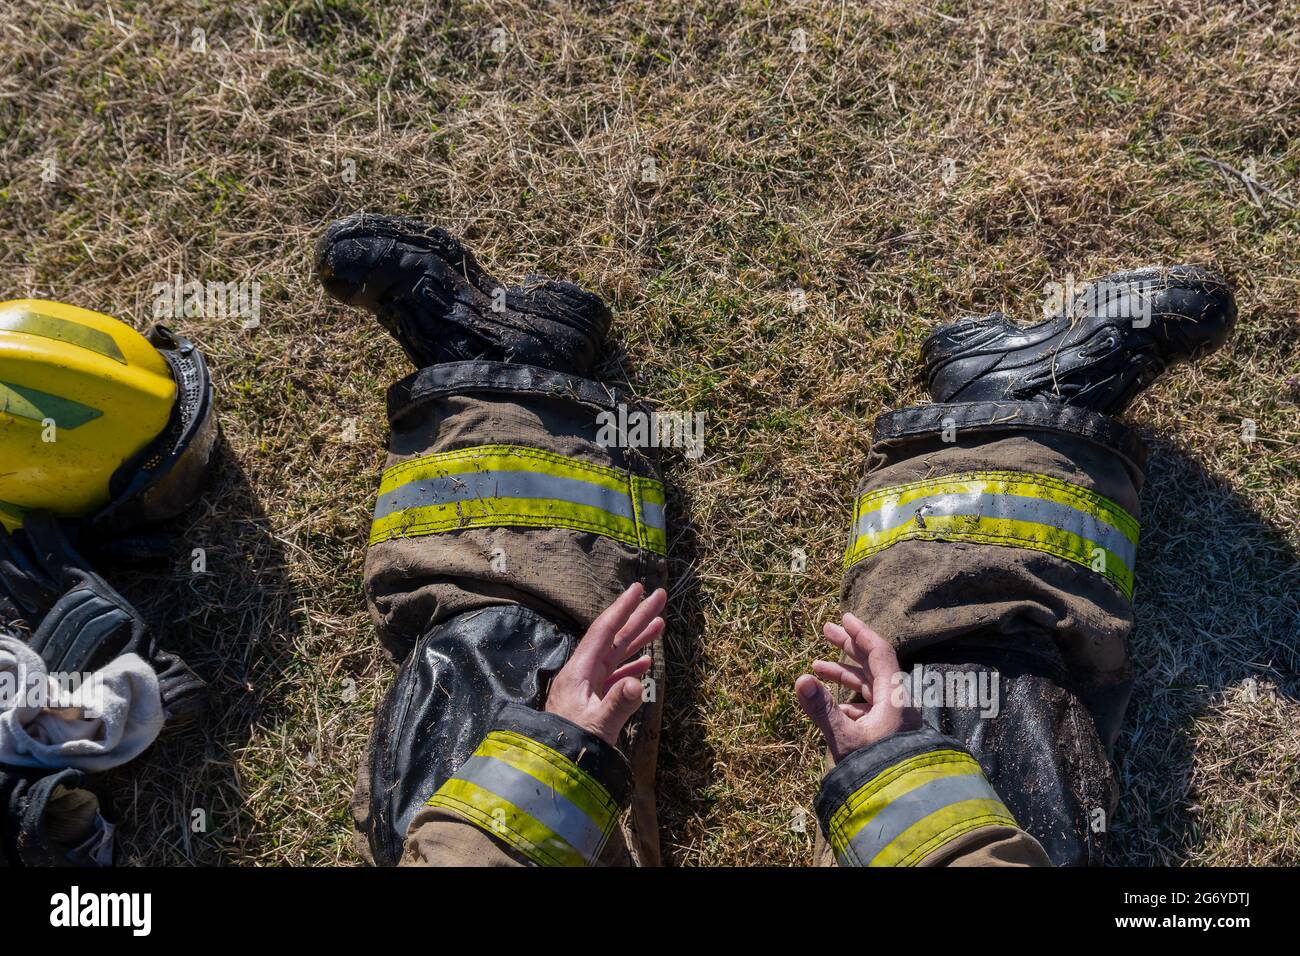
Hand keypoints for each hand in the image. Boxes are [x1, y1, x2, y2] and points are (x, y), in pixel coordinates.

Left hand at [545, 583, 666, 746]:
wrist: (552, 770)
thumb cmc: (569, 747)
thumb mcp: (597, 726)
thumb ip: (618, 704)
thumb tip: (638, 682)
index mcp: (579, 672)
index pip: (604, 632)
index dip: (622, 609)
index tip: (639, 589)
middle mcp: (583, 674)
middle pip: (614, 638)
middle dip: (636, 617)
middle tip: (659, 597)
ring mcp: (588, 689)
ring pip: (616, 656)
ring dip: (637, 640)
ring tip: (660, 624)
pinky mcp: (593, 703)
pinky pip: (615, 678)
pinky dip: (631, 668)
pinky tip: (645, 664)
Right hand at [794, 612, 916, 761]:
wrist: (901, 806)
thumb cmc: (876, 770)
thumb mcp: (845, 738)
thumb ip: (822, 709)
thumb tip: (800, 679)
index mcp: (895, 697)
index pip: (879, 653)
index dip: (860, 633)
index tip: (844, 617)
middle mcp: (898, 703)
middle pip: (873, 665)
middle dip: (847, 648)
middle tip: (825, 631)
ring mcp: (894, 719)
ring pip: (869, 686)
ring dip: (843, 674)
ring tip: (815, 666)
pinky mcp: (888, 733)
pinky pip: (868, 706)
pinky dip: (848, 698)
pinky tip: (831, 702)